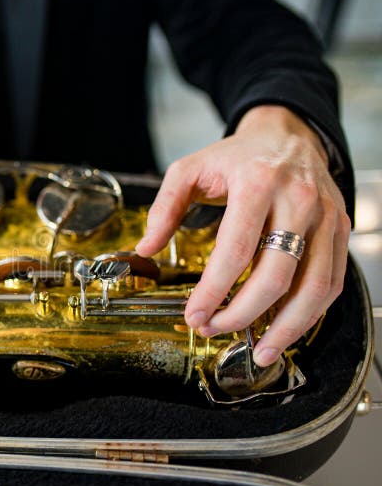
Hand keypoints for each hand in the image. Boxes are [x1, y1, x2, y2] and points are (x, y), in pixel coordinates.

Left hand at [135, 105, 350, 366]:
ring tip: (258, 351)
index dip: (214, 289)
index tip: (195, 313)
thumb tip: (145, 248)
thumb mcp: (190, 168)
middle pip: (277, 274)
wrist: (288, 134)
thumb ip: (164, 207)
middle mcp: (298, 201)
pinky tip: (285, 330)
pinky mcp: (340, 230)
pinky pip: (332, 282)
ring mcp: (326, 217)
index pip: (237, 248)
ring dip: (285, 326)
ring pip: (314, 286)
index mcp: (258, 183)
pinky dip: (310, 313)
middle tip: (214, 328)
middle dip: (243, 312)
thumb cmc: (237, 156)